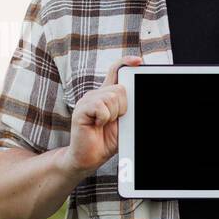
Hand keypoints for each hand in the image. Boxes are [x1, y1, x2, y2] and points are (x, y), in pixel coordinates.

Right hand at [65, 55, 142, 172]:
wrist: (89, 157)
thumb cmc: (106, 140)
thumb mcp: (124, 121)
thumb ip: (128, 107)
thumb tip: (137, 96)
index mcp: (106, 95)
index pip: (115, 71)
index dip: (126, 62)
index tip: (138, 62)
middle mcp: (96, 94)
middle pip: (119, 88)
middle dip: (123, 107)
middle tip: (114, 120)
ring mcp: (87, 100)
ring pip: (112, 97)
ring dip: (113, 114)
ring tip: (104, 124)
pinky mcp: (81, 110)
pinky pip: (101, 106)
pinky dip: (104, 118)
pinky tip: (97, 125)